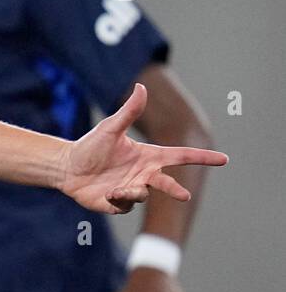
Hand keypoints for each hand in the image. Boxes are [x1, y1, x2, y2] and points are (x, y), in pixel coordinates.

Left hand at [58, 83, 227, 213]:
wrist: (67, 167)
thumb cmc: (90, 146)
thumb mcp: (110, 128)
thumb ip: (129, 111)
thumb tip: (141, 87)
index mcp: (148, 156)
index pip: (180, 156)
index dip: (202, 157)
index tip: (224, 159)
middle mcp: (143, 174)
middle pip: (167, 183)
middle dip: (175, 190)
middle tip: (184, 195)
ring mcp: (132, 189)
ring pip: (143, 195)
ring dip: (133, 192)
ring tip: (116, 188)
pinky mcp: (118, 204)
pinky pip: (126, 205)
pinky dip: (118, 199)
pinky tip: (106, 192)